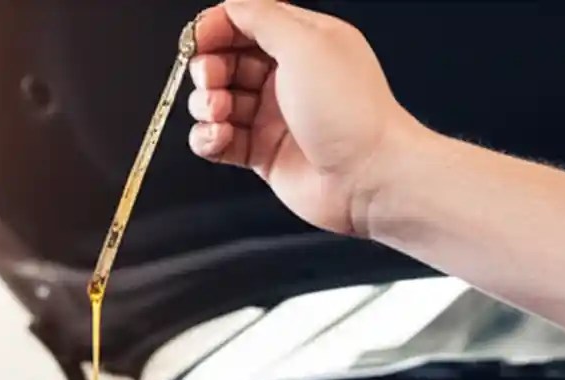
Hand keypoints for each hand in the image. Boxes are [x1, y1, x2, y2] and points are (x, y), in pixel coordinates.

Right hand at [188, 0, 422, 235]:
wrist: (367, 177)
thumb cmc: (349, 112)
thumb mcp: (305, 44)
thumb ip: (261, 17)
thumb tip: (229, 7)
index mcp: (302, 43)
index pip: (245, 23)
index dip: (215, 28)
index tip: (197, 40)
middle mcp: (286, 77)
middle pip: (225, 61)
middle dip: (208, 69)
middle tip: (212, 81)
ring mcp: (272, 116)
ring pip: (217, 101)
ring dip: (206, 105)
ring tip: (218, 114)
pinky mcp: (262, 153)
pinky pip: (219, 140)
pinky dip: (208, 138)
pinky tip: (217, 138)